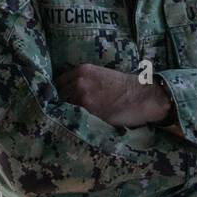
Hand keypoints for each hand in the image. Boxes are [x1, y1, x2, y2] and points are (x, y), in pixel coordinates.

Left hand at [56, 63, 172, 127]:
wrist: (141, 96)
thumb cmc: (123, 87)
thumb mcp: (100, 76)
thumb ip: (83, 82)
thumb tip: (66, 94)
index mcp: (81, 70)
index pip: (57, 83)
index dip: (56, 94)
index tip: (55, 102)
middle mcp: (79, 81)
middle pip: (58, 96)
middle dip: (58, 104)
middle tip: (59, 114)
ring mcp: (82, 96)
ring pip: (63, 107)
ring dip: (63, 114)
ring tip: (65, 121)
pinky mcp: (89, 111)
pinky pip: (73, 117)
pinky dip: (72, 121)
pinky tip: (72, 125)